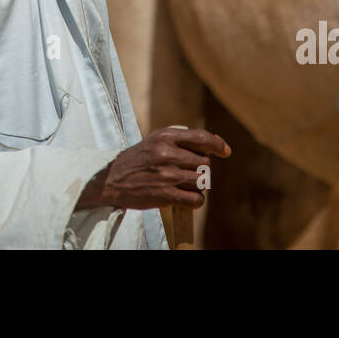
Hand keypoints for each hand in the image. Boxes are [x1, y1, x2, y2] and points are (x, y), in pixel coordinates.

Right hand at [75, 127, 230, 210]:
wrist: (113, 179)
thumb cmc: (139, 159)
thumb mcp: (155, 141)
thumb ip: (180, 140)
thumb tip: (210, 146)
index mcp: (165, 137)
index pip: (201, 138)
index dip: (217, 144)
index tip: (225, 151)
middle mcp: (167, 153)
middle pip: (204, 163)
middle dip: (201, 170)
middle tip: (188, 173)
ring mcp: (167, 175)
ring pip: (201, 181)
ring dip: (197, 186)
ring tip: (183, 186)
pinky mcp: (166, 194)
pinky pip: (196, 199)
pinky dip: (195, 201)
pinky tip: (186, 198)